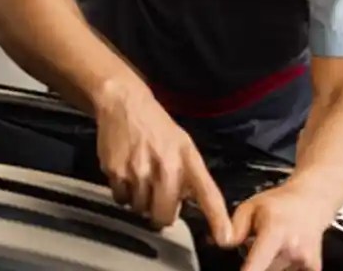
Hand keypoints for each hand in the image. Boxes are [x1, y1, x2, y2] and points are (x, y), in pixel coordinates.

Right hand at [94, 81, 232, 244]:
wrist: (125, 105)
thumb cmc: (156, 126)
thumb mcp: (182, 144)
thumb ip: (189, 175)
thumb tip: (189, 205)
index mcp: (188, 158)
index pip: (207, 193)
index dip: (217, 218)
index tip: (225, 237)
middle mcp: (166, 166)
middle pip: (164, 215)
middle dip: (161, 213)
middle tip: (158, 197)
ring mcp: (140, 171)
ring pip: (141, 210)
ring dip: (141, 201)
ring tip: (142, 177)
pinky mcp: (117, 172)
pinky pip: (121, 199)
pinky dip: (124, 193)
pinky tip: (127, 173)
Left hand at [231, 182, 339, 270]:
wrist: (311, 202)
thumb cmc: (278, 204)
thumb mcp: (250, 207)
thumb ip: (234, 228)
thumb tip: (222, 244)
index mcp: (275, 231)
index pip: (257, 264)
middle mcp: (293, 247)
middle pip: (262, 270)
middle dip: (255, 263)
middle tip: (260, 245)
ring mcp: (305, 260)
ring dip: (269, 265)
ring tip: (274, 247)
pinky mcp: (313, 268)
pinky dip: (282, 267)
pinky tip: (286, 253)